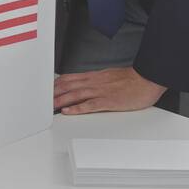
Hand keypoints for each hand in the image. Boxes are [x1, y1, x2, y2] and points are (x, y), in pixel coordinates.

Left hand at [53, 67, 167, 114]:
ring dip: (61, 101)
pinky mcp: (109, 101)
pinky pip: (90, 104)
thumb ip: (97, 81)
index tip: (46, 90)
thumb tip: (85, 85)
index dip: (56, 85)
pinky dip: (78, 108)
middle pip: (69, 86)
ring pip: (76, 94)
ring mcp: (101, 91)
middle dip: (54, 93)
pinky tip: (68, 111)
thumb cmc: (132, 80)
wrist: (147, 79)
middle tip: (41, 100)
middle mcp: (95, 82)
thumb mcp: (110, 76)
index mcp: (95, 77)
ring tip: (49, 107)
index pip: (70, 78)